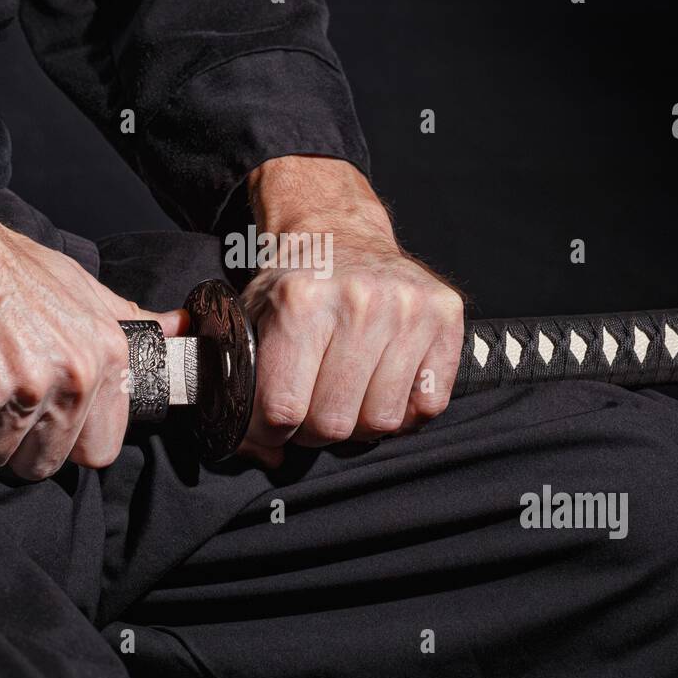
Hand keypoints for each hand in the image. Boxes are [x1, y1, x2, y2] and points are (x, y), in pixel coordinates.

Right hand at [0, 112, 182, 479]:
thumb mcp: (77, 285)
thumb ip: (125, 320)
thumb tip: (179, 329)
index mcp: (105, 355)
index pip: (101, 449)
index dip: (66, 441)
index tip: (43, 421)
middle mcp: (72, 375)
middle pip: (47, 463)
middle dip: (16, 446)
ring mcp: (22, 388)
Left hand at [238, 157, 464, 465]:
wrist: (340, 235)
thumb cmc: (293, 287)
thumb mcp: (249, 317)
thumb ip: (233, 374)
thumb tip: (255, 442)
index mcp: (300, 300)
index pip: (283, 409)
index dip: (271, 432)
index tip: (273, 425)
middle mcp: (359, 300)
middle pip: (334, 423)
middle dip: (314, 431)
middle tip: (310, 410)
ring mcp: (408, 307)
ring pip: (383, 421)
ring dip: (360, 424)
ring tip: (346, 398)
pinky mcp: (445, 315)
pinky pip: (429, 405)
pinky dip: (405, 412)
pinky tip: (383, 387)